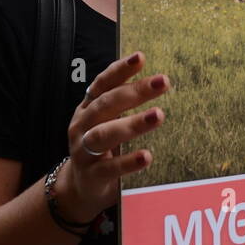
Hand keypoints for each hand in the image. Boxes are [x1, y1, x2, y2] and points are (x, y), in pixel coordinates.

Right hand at [57, 52, 170, 220]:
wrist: (81, 188)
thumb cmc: (101, 148)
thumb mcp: (107, 122)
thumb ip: (122, 102)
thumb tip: (154, 79)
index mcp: (88, 108)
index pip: (103, 84)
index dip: (120, 70)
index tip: (140, 57)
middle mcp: (83, 126)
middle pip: (107, 104)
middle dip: (135, 92)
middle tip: (163, 82)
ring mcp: (84, 151)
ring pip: (105, 134)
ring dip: (133, 124)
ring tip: (159, 115)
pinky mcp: (92, 175)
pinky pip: (110, 168)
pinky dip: (128, 162)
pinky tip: (147, 156)